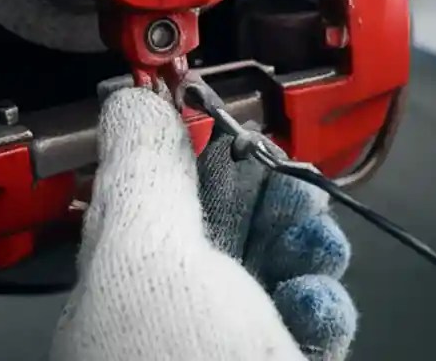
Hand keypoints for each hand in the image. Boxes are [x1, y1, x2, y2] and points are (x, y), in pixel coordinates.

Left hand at [50, 87, 357, 360]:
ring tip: (308, 236)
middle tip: (283, 177)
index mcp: (113, 290)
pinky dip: (322, 302)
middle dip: (262, 192)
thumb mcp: (144, 252)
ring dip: (301, 240)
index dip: (188, 153)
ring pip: (273, 274)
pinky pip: (309, 326)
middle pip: (220, 232)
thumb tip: (129, 101)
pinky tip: (316, 301)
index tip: (225, 121)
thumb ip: (143, 167)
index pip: (148, 200)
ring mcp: (225, 353)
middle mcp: (167, 324)